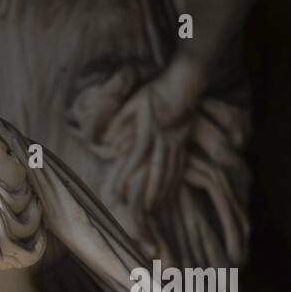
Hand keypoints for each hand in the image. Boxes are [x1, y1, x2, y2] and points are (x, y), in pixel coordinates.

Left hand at [101, 58, 204, 210]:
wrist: (185, 81)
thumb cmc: (156, 89)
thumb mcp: (133, 101)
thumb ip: (120, 120)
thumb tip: (106, 139)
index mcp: (149, 130)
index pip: (136, 157)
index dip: (128, 174)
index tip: (119, 190)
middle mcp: (164, 139)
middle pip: (158, 169)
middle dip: (151, 191)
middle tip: (144, 210)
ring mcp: (177, 141)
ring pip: (171, 169)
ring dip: (164, 189)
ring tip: (156, 206)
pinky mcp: (184, 140)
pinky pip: (181, 163)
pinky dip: (175, 179)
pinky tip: (171, 190)